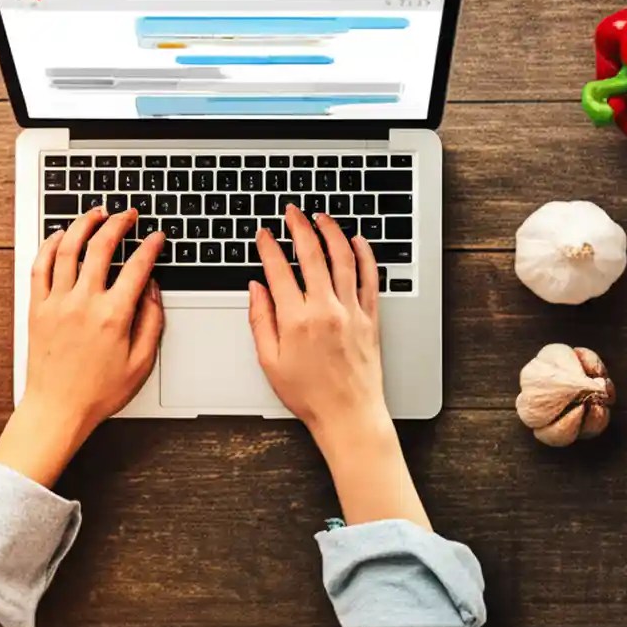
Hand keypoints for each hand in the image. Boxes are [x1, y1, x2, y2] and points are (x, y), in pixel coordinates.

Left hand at [0, 207, 164, 485]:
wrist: (57, 409)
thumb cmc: (98, 392)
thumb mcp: (141, 362)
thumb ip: (151, 321)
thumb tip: (151, 290)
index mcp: (113, 316)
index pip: (137, 267)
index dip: (151, 246)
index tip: (157, 237)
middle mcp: (84, 303)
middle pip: (102, 246)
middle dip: (119, 223)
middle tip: (128, 215)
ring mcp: (57, 303)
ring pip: (69, 248)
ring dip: (84, 224)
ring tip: (96, 213)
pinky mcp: (37, 308)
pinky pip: (40, 266)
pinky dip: (50, 245)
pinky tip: (60, 236)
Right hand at [249, 205, 428, 527]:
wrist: (348, 414)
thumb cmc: (308, 394)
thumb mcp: (269, 361)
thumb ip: (259, 320)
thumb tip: (255, 288)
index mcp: (296, 320)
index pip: (279, 270)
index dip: (268, 246)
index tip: (264, 234)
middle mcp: (325, 309)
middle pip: (312, 254)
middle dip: (299, 227)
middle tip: (291, 212)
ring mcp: (351, 311)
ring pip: (343, 258)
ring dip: (331, 232)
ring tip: (321, 217)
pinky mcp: (371, 317)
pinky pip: (369, 277)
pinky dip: (364, 254)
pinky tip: (356, 241)